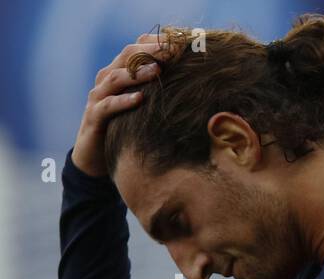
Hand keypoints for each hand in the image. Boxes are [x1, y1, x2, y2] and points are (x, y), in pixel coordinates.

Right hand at [71, 33, 177, 177]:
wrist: (96, 156)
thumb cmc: (127, 127)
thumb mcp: (145, 106)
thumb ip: (161, 91)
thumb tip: (196, 84)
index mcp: (120, 72)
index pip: (137, 49)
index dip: (157, 44)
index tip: (182, 43)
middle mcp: (107, 80)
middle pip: (127, 57)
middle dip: (150, 52)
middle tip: (173, 50)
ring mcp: (99, 97)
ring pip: (115, 78)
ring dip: (137, 74)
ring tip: (157, 70)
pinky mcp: (94, 117)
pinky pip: (107, 106)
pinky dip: (123, 101)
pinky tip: (139, 99)